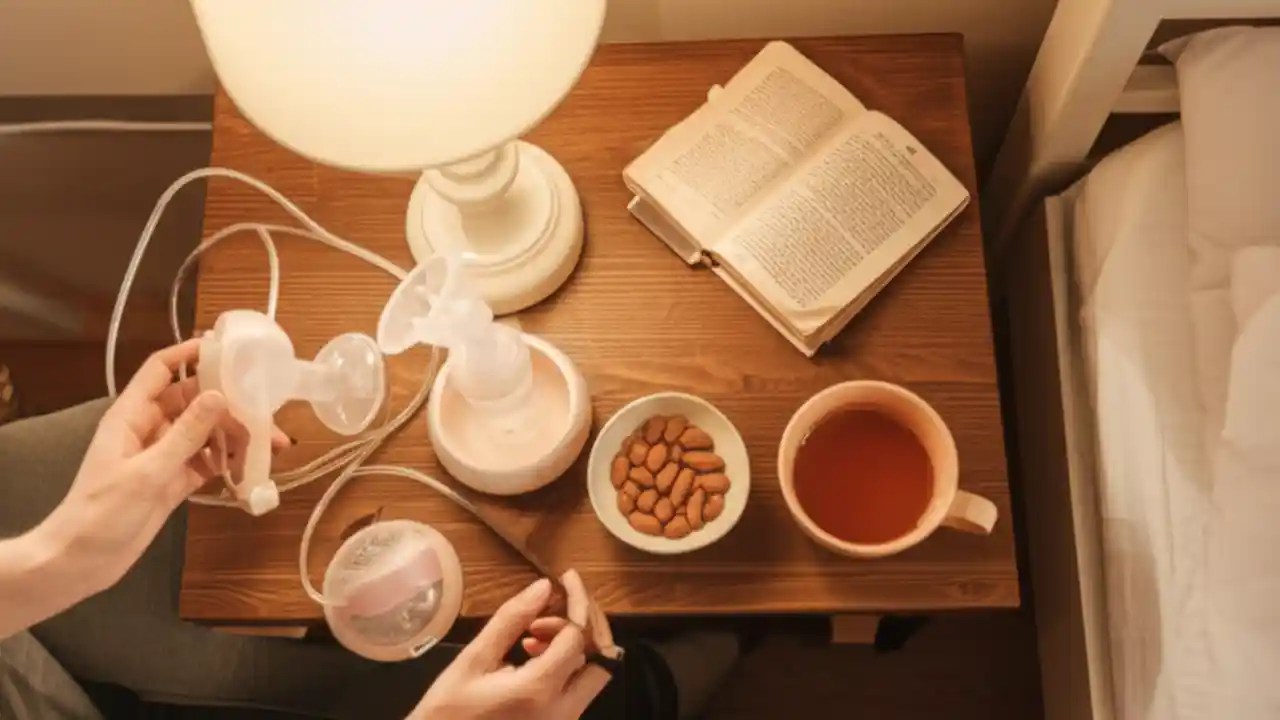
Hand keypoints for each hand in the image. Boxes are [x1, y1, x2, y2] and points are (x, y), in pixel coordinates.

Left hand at [37, 340, 282, 595]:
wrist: (82, 561)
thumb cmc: (102, 513)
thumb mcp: (147, 472)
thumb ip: (184, 435)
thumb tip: (218, 396)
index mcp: (131, 416)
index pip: (161, 370)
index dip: (190, 353)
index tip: (227, 348)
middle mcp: (149, 430)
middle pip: (193, 402)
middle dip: (229, 404)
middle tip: (265, 412)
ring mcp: (162, 456)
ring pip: (205, 433)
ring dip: (234, 437)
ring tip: (268, 448)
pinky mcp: (173, 481)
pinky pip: (206, 461)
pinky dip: (227, 463)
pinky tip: (249, 469)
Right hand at [412, 572, 613, 719]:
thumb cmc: (448, 711)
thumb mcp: (474, 660)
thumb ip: (511, 620)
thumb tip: (545, 587)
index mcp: (538, 690)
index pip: (577, 637)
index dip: (573, 605)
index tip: (560, 584)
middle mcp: (562, 712)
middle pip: (600, 663)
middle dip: (581, 631)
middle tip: (547, 617)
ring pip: (590, 679)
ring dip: (570, 651)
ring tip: (530, 640)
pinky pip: (575, 694)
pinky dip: (563, 670)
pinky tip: (531, 660)